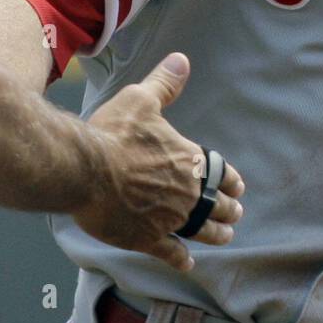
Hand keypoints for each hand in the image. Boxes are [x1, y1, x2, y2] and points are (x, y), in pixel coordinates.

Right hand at [79, 52, 243, 273]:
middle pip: (218, 205)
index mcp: (188, 160)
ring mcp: (169, 218)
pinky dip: (181, 258)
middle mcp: (186, 192)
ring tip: (224, 237)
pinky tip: (186, 262)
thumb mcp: (141, 100)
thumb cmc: (113, 133)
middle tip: (234, 213)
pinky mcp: (147, 238)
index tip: (237, 186)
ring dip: (216, 234)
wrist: (85, 169)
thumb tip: (182, 60)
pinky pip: (171, 252)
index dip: (230, 180)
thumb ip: (164, 84)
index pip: (220, 172)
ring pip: (202, 231)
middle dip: (229, 209)